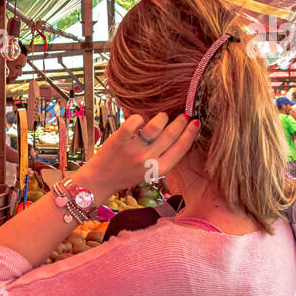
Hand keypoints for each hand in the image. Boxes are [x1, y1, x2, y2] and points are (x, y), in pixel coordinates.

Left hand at [77, 112, 200, 197]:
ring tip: (163, 116)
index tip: (196, 122)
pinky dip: (139, 117)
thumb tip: (180, 135)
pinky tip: (139, 119)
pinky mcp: (120, 140)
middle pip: (170, 135)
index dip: (191, 134)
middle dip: (180, 122)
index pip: (181, 148)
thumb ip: (163, 157)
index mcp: (158, 169)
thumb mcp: (150, 171)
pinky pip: (135, 122)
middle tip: (183, 116)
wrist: (100, 180)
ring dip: (162, 118)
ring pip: (155, 127)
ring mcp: (133, 150)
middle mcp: (147, 160)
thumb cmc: (127, 173)